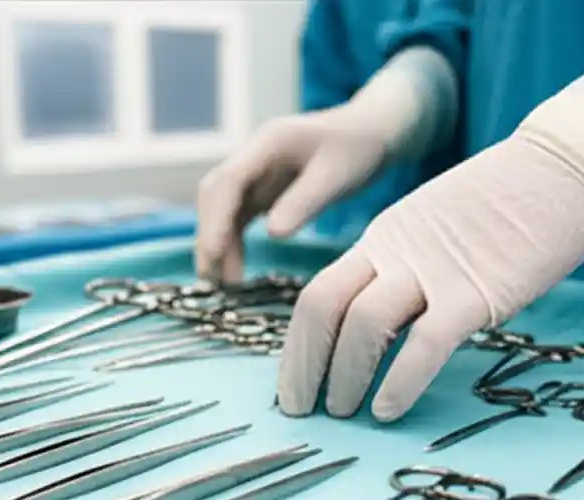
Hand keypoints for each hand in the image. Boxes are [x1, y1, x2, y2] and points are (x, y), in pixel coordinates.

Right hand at [195, 107, 392, 282]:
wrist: (373, 132)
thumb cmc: (359, 148)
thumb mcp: (337, 176)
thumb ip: (305, 202)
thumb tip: (272, 234)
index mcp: (269, 142)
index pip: (228, 181)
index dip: (216, 218)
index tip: (214, 253)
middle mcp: (254, 156)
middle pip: (215, 195)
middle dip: (210, 235)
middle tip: (215, 278)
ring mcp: (256, 172)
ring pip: (222, 208)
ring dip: (218, 243)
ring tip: (224, 284)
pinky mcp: (263, 189)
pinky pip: (237, 217)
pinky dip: (232, 242)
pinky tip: (235, 268)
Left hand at [276, 135, 583, 421]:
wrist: (566, 163)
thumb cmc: (511, 204)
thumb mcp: (438, 230)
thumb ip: (409, 272)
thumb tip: (387, 333)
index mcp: (384, 239)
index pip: (320, 294)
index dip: (298, 345)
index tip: (295, 384)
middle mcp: (396, 252)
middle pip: (323, 307)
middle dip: (303, 365)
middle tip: (299, 408)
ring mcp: (435, 270)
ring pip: (364, 326)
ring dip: (345, 377)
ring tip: (343, 412)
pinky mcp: (478, 291)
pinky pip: (425, 344)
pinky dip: (400, 382)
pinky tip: (387, 409)